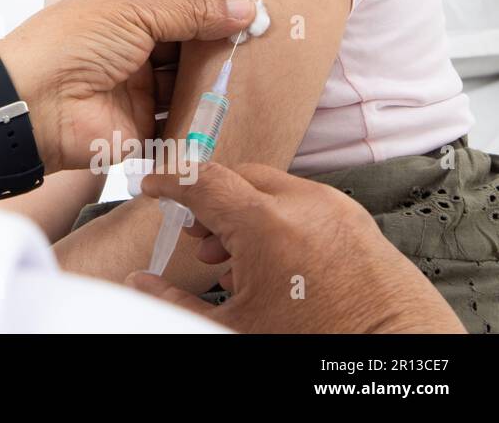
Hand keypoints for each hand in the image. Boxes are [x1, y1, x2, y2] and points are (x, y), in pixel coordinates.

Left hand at [0, 0, 256, 171]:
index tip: (232, 10)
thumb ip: (190, 12)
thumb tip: (244, 8)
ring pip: (188, 80)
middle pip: (185, 38)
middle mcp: (129, 43)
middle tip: (250, 45)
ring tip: (246, 75)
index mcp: (119, 5)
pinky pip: (179, 120)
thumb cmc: (72, 43)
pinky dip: (201, 117)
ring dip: (211, 79)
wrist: (35, 104)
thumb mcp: (133, 12)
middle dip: (214, 42)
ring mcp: (136, 85)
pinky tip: (229, 108)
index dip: (199, 0)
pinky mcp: (142, 124)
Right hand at [126, 162, 464, 332]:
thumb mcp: (236, 327)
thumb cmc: (321, 345)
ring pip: (274, 189)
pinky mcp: (361, 224)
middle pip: (239, 177)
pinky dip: (280, 220)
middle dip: (210, 200)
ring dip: (246, 211)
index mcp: (268, 225)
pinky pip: (308, 204)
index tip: (154, 187)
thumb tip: (142, 284)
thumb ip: (177, 300)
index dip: (169, 181)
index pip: (202, 180)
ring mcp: (339, 211)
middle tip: (195, 234)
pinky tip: (275, 264)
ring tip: (234, 258)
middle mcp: (306, 206)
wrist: (395, 361)